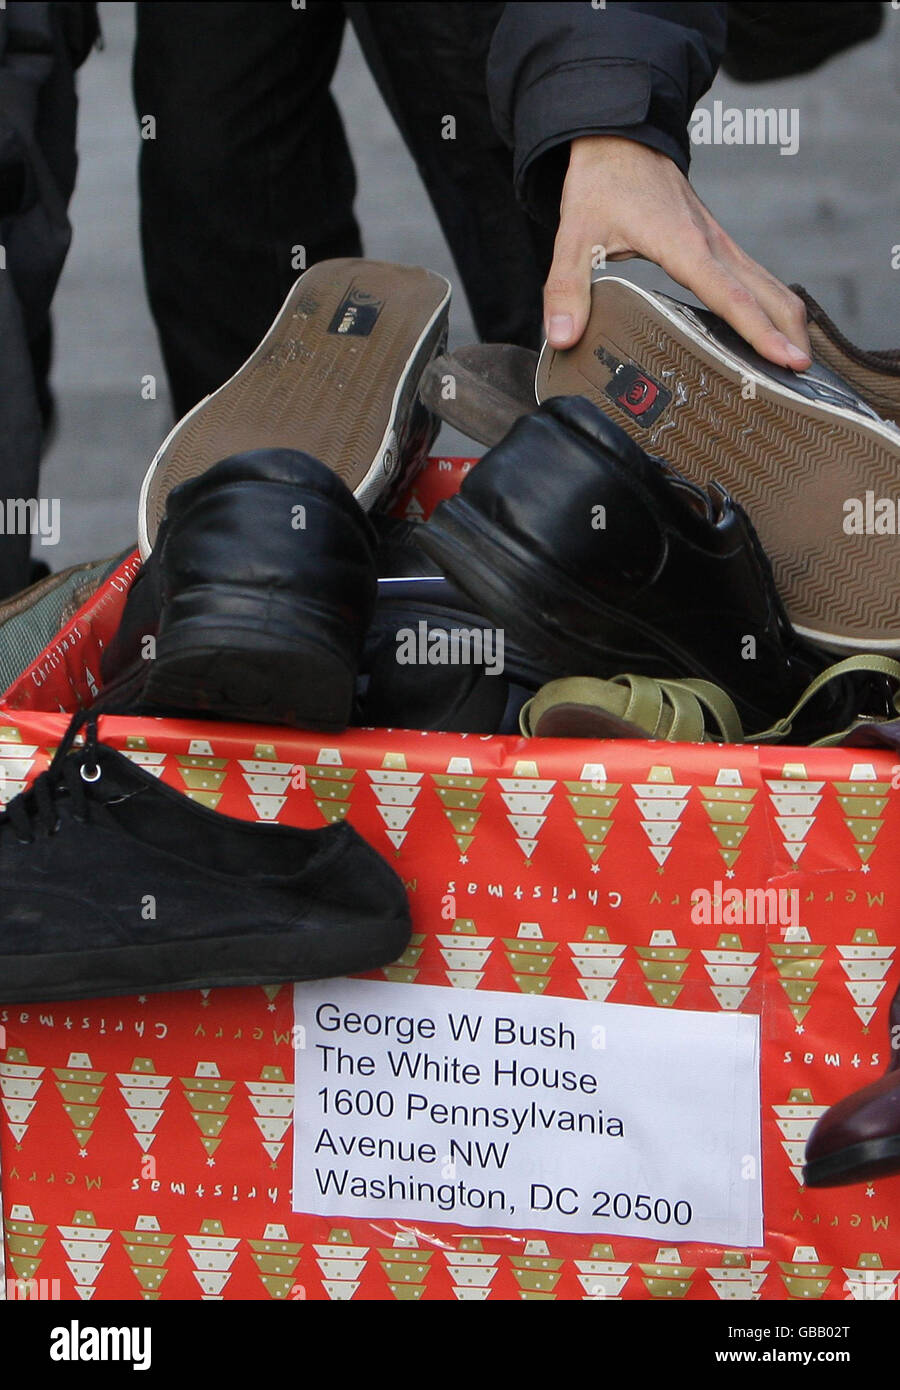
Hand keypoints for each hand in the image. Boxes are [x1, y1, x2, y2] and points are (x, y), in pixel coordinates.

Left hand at [544, 134, 811, 369]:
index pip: (730, 297)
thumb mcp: (572, 236)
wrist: (617, 135)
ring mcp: (718, 240)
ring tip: (798, 360)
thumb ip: (566, 289)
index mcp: (683, 244)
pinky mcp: (716, 241)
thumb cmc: (600, 182)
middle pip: (767, 292)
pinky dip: (772, 303)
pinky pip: (755, 275)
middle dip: (790, 333)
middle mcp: (711, 243)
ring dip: (788, 319)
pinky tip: (774, 327)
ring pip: (768, 283)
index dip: (759, 331)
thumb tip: (562, 336)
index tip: (785, 358)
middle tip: (802, 375)